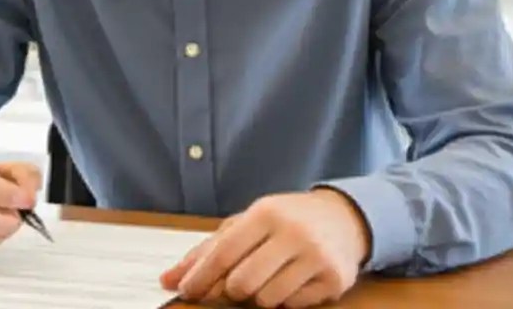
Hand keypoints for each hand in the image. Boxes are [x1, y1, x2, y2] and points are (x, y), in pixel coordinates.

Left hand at [160, 189, 370, 307]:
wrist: (344, 219)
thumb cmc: (284, 221)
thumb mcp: (247, 223)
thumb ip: (207, 251)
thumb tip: (169, 280)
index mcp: (266, 213)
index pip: (224, 252)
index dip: (200, 277)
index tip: (186, 291)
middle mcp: (293, 233)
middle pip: (242, 282)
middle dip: (232, 289)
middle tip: (237, 283)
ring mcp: (317, 257)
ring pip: (267, 298)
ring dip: (259, 295)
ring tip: (269, 276)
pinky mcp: (334, 280)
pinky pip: (292, 306)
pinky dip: (284, 299)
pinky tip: (292, 280)